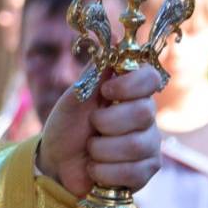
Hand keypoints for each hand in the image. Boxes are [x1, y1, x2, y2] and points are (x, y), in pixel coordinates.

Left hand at [36, 67, 163, 197]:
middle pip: (143, 113)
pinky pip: (133, 172)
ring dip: (101, 150)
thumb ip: (96, 71)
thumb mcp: (76, 96)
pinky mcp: (146, 170)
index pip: (150, 78)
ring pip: (136, 145)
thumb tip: (115, 34)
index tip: (106, 91)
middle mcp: (146, 115)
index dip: (130, 85)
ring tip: (91, 150)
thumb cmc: (68, 126)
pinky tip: (96, 169)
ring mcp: (149, 144)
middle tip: (92, 126)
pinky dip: (104, 172)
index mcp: (130, 92)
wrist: (57, 164)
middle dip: (107, 123)